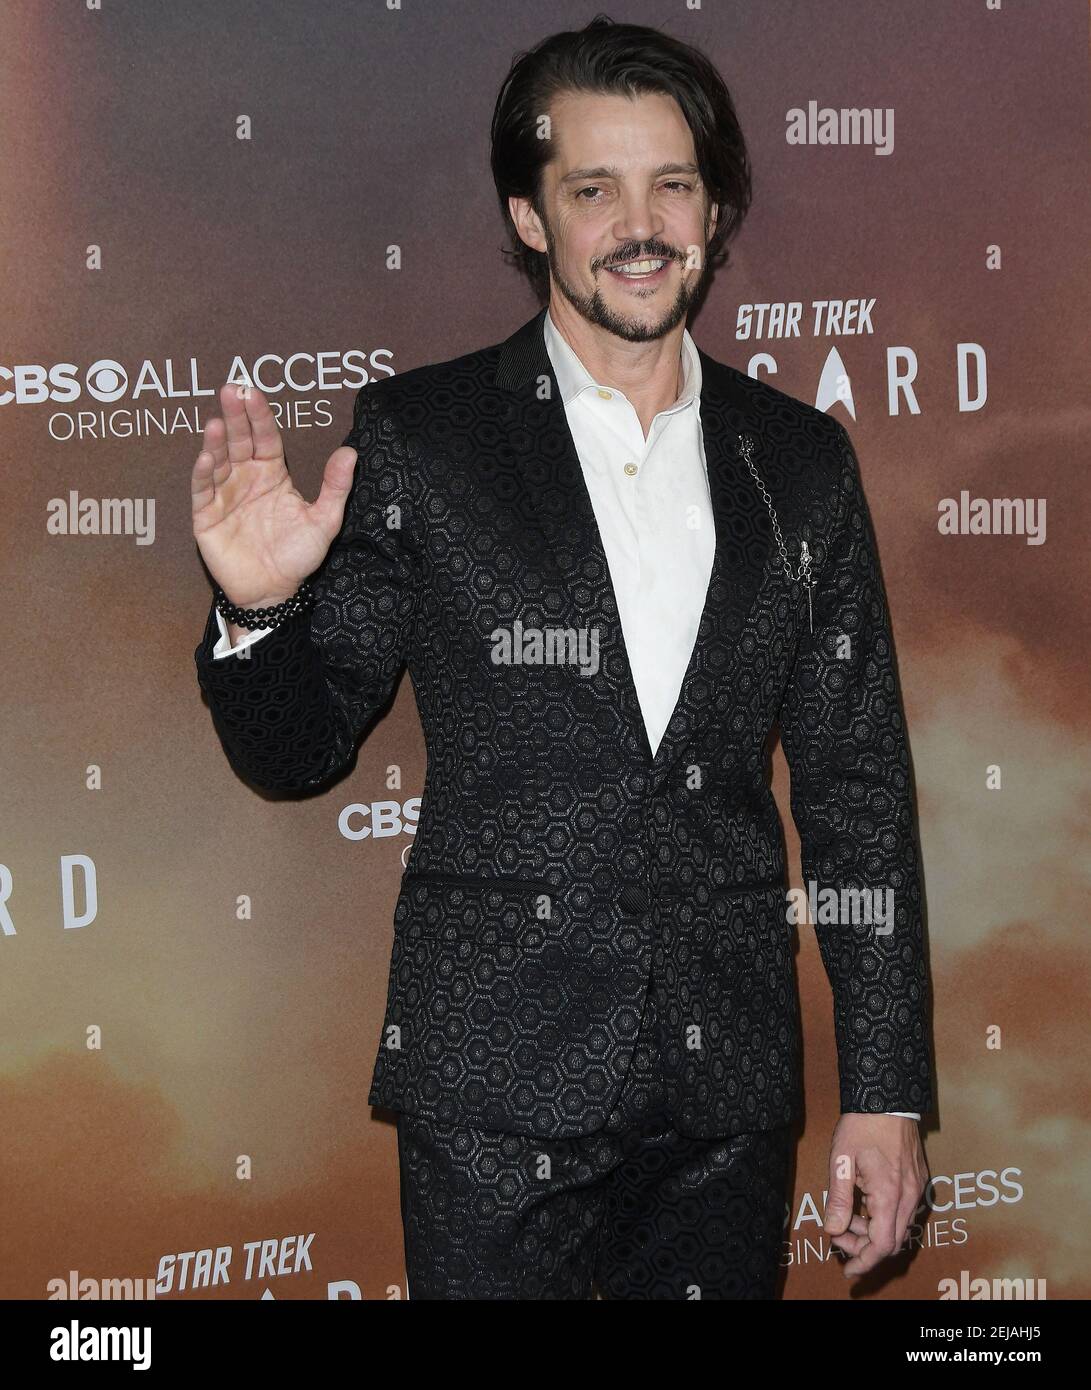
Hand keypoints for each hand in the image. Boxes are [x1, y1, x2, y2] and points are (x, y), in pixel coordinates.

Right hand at [191, 382, 358, 606]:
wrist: (274, 591)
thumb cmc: (297, 555)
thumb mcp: (324, 521)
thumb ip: (335, 487)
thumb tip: (350, 452)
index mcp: (272, 474)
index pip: (266, 437)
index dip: (260, 415)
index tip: (253, 392)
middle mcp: (246, 478)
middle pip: (239, 440)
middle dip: (235, 416)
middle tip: (231, 390)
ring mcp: (224, 494)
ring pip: (219, 461)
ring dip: (216, 441)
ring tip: (215, 422)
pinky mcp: (206, 515)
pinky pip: (202, 490)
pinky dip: (203, 473)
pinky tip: (207, 456)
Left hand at [822, 1113, 927, 1277]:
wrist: (887, 1097)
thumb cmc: (862, 1125)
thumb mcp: (841, 1160)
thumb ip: (838, 1198)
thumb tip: (832, 1229)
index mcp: (890, 1194)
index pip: (882, 1244)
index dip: (864, 1261)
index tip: (848, 1269)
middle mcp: (910, 1196)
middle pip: (893, 1241)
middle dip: (866, 1247)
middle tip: (840, 1237)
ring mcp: (917, 1189)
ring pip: (899, 1228)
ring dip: (875, 1232)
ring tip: (848, 1217)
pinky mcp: (918, 1180)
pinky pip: (904, 1212)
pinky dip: (885, 1218)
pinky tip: (864, 1204)